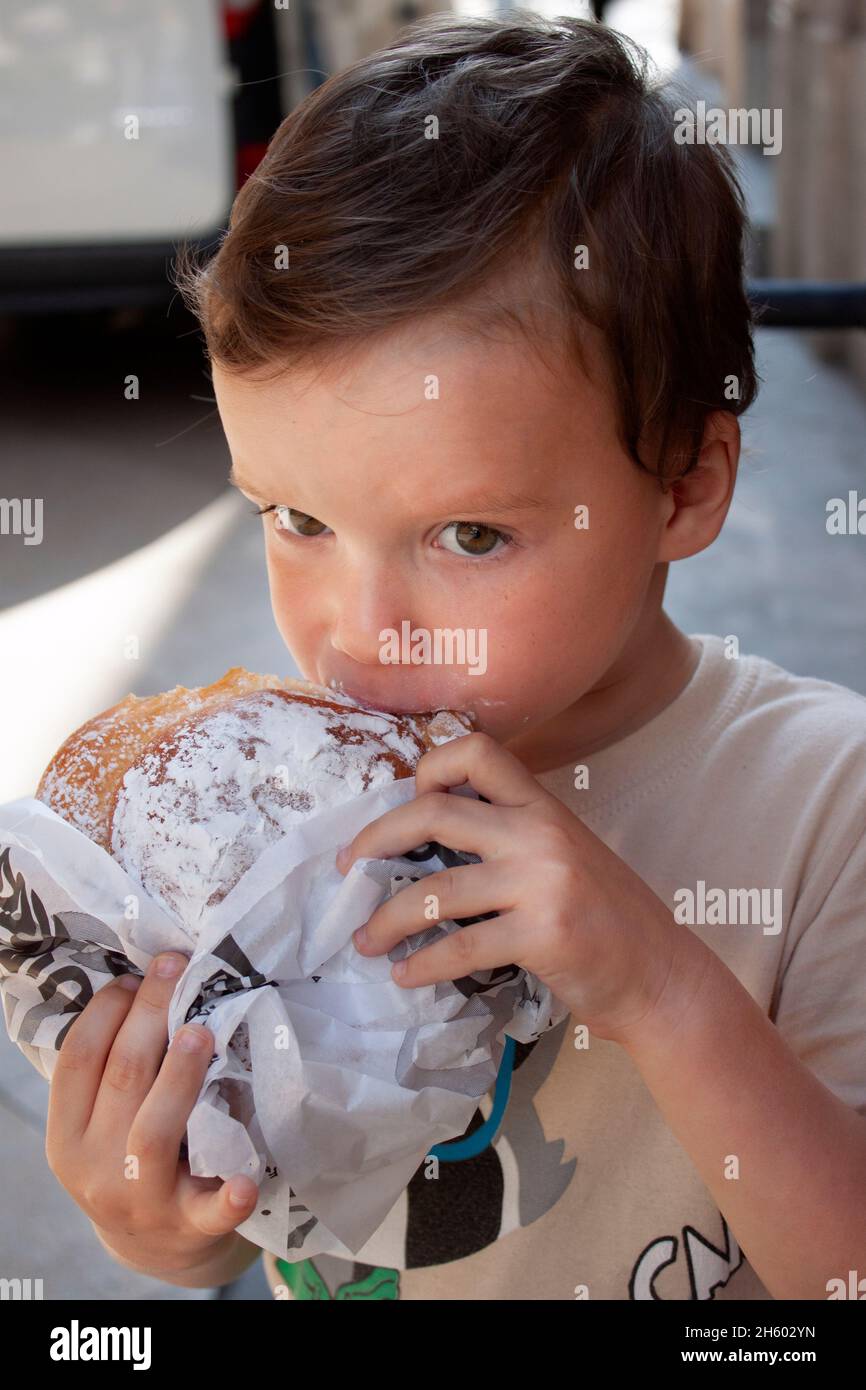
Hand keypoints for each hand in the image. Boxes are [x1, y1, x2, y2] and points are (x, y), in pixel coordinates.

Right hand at [45, 952, 258, 1276]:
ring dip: (179, 1077)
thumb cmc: (130, 1159)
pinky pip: (208, 1211)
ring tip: (202, 1032)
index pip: (77, 1061)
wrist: (155, 1244)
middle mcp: (94, 1168)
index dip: (105, 1011)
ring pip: (153, 1131)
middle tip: (176, 970)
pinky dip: (227, 1198)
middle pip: (121, 1079)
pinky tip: (245, 1182)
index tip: (136, 975)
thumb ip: (116, 1070)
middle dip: (149, 1016)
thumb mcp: (102, 1124)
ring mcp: (141, 1199)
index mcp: (67, 1136)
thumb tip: (150, 982)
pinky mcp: (189, 1225)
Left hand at [336, 731, 706, 1045]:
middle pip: (434, 813)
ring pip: (436, 891)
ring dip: (388, 920)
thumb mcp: (565, 856)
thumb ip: (512, 838)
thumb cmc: (607, 918)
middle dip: (377, 840)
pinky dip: (422, 965)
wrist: (660, 974)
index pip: (478, 751)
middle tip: (349, 869)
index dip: (430, 769)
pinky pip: (459, 947)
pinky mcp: (542, 934)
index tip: (406, 805)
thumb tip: (428, 842)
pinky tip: (406, 976)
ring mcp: (542, 882)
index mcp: (543, 807)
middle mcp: (540, 833)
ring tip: (366, 941)